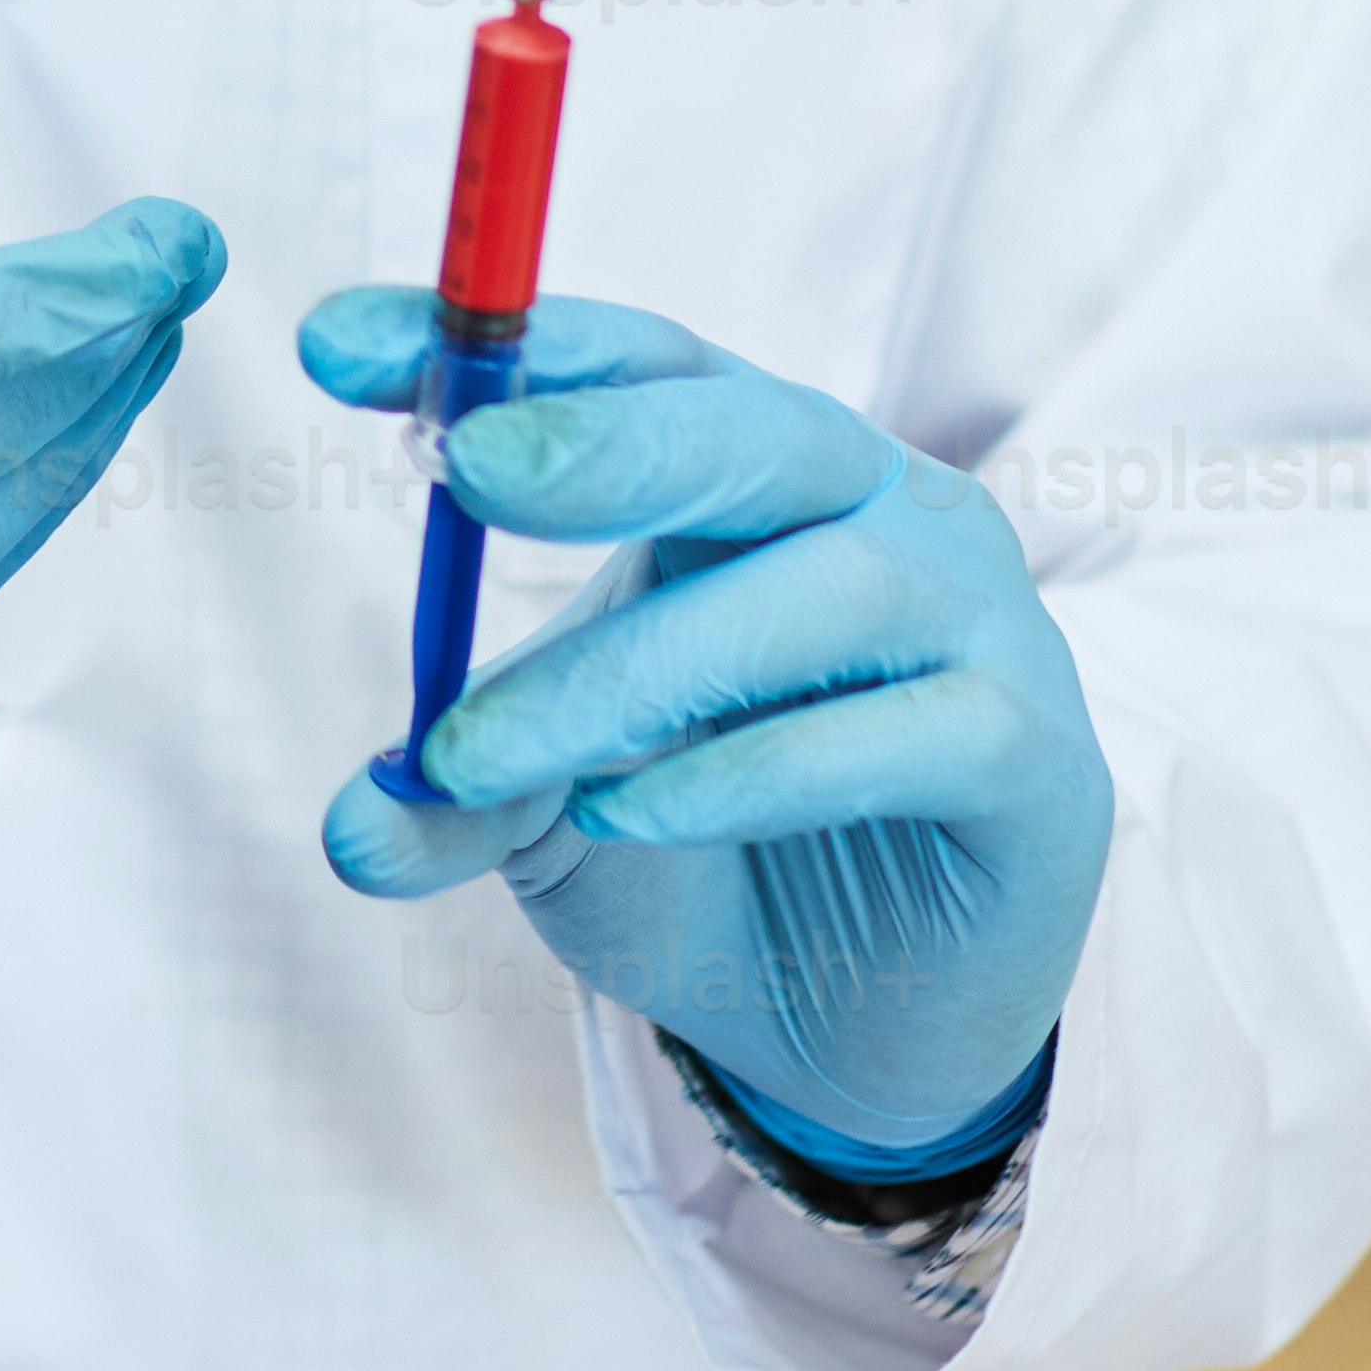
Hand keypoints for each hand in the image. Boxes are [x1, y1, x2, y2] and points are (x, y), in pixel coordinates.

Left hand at [298, 289, 1116, 1174]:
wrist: (872, 1027)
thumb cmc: (704, 854)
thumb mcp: (550, 815)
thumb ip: (459, 797)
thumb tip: (351, 825)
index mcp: (754, 469)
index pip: (636, 361)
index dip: (503, 343)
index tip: (335, 344)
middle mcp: (879, 510)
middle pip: (754, 429)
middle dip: (604, 440)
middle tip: (464, 466)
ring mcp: (977, 624)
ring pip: (816, 593)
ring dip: (626, 671)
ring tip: (475, 754)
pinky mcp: (1034, 759)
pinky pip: (899, 735)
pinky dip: (751, 770)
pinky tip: (628, 811)